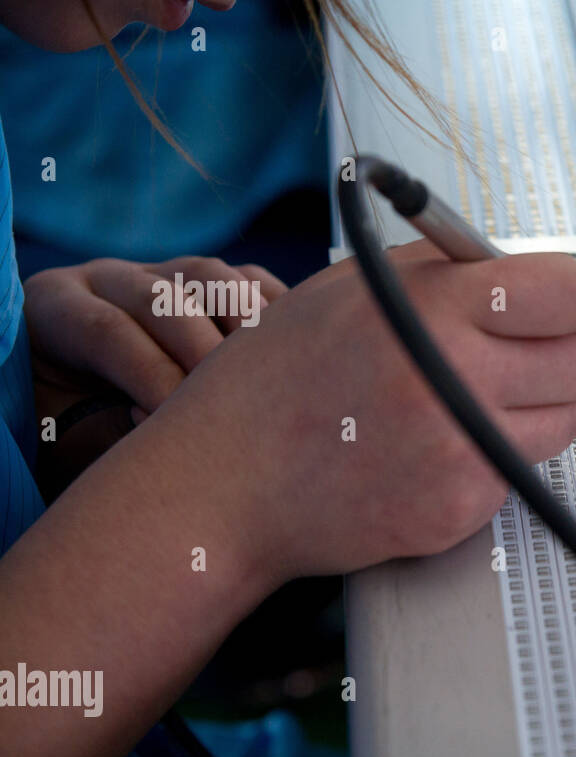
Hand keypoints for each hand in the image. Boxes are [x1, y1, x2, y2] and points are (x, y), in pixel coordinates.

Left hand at [23, 257, 287, 495]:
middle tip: (240, 414)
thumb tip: (176, 426)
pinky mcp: (211, 280)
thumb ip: (118, 430)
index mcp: (54, 307)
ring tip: (274, 384)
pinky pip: (252, 281)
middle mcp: (109, 278)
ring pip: (215, 279)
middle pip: (166, 300)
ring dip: (251, 332)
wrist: (90, 414)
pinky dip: (279, 315)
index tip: (188, 434)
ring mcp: (164, 271)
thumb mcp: (75, 440)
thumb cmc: (77, 435)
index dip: (153, 380)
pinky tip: (294, 358)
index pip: (108, 332)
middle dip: (207, 360)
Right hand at [145, 240, 575, 582]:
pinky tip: (435, 452)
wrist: (227, 483)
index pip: (570, 293)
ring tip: (467, 408)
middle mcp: (454, 374)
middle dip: (556, 357)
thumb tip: (518, 268)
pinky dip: (492, 461)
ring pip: (565, 423)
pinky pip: (521, 473)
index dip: (574, 299)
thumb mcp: (349, 290)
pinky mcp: (461, 507)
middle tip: (515, 360)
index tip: (563, 307)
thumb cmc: (276, 382)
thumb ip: (441, 272)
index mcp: (432, 306)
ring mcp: (462, 448)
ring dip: (532, 413)